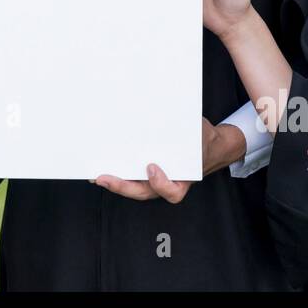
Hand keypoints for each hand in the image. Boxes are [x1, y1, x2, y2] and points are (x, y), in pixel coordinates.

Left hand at [93, 118, 244, 203]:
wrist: (211, 145)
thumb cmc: (202, 140)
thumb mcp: (199, 133)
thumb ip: (184, 131)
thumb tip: (163, 115)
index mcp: (184, 178)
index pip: (171, 191)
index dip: (160, 183)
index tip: (151, 166)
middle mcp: (168, 183)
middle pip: (143, 192)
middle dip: (122, 186)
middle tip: (102, 178)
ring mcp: (157, 181)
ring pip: (134, 188)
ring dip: (115, 182)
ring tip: (95, 175)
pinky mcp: (147, 173)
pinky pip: (133, 177)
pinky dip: (119, 174)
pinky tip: (104, 165)